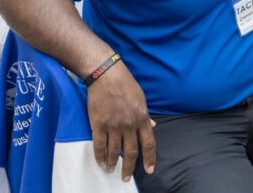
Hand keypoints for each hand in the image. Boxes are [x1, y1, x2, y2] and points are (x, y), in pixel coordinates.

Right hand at [87, 62, 155, 181]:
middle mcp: (129, 124)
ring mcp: (114, 125)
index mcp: (142, 118)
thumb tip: (152, 126)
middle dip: (129, 168)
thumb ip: (145, 115)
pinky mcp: (99, 124)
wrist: (106, 74)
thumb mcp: (141, 98)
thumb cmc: (125, 83)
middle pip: (131, 152)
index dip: (150, 158)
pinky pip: (99, 145)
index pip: (149, 143)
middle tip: (126, 178)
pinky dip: (100, 156)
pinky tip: (100, 162)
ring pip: (114, 151)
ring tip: (110, 169)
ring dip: (112, 163)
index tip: (149, 170)